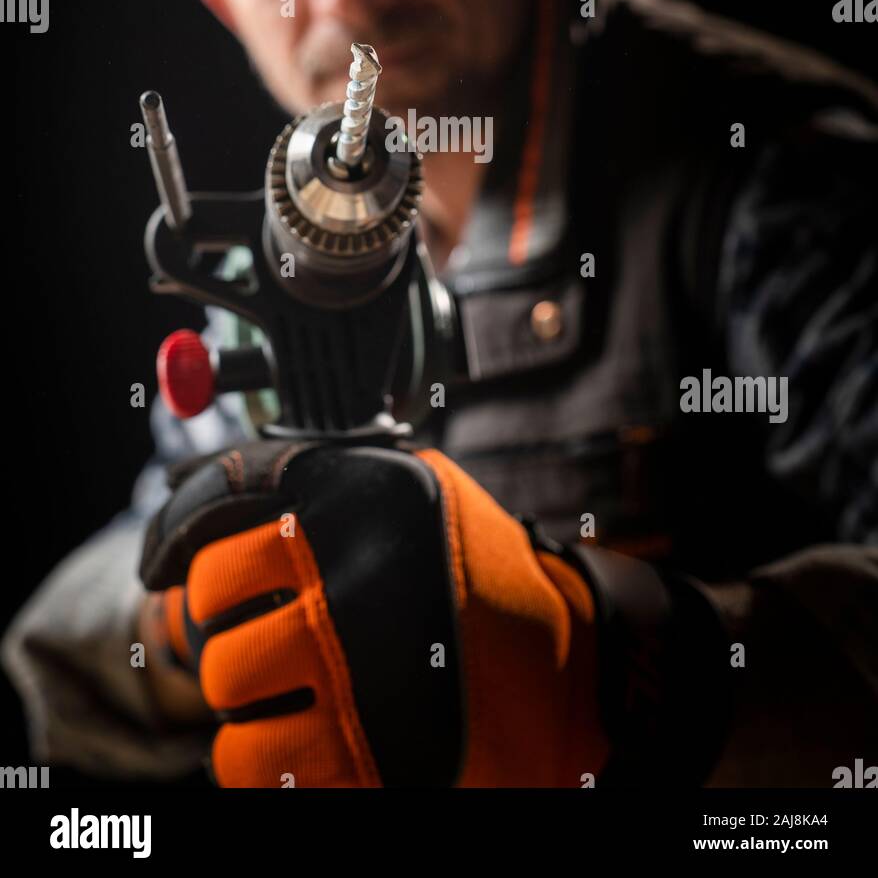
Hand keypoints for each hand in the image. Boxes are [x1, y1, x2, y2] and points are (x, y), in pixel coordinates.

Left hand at [140, 437, 609, 787]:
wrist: (570, 667)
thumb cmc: (483, 574)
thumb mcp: (420, 490)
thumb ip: (330, 476)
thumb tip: (227, 491)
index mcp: (354, 510)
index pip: (218, 538)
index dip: (193, 563)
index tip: (194, 581)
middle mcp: (349, 586)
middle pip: (217, 629)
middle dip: (231, 642)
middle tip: (261, 648)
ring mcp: (357, 675)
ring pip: (229, 702)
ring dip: (245, 706)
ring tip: (282, 701)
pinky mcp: (368, 756)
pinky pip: (257, 770)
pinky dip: (266, 762)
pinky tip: (302, 743)